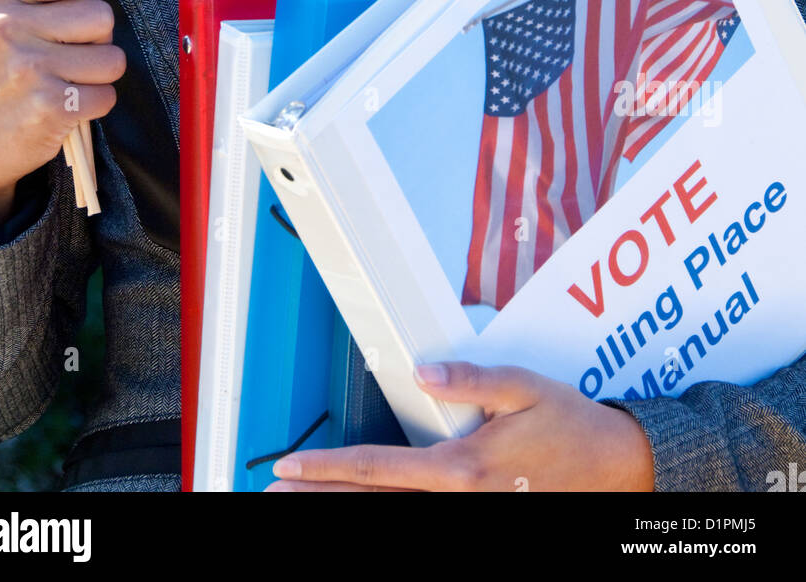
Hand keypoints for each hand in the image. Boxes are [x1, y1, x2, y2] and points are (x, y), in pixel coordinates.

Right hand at [0, 0, 125, 221]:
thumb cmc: (1, 70)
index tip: (73, 11)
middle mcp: (5, 27)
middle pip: (102, 15)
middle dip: (97, 39)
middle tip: (70, 54)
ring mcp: (27, 67)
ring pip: (112, 58)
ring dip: (100, 74)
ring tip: (70, 80)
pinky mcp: (49, 106)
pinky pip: (107, 94)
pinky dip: (95, 104)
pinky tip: (67, 106)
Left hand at [264, 361, 654, 491]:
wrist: (616, 469)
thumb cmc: (570, 425)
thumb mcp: (523, 386)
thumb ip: (470, 379)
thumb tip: (424, 371)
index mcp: (465, 466)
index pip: (380, 469)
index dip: (329, 469)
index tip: (292, 465)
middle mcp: (461, 501)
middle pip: (374, 502)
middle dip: (322, 496)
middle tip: (278, 487)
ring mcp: (471, 517)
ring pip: (394, 519)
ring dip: (346, 508)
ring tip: (305, 499)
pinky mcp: (481, 519)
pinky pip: (423, 524)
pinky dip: (386, 514)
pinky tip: (366, 504)